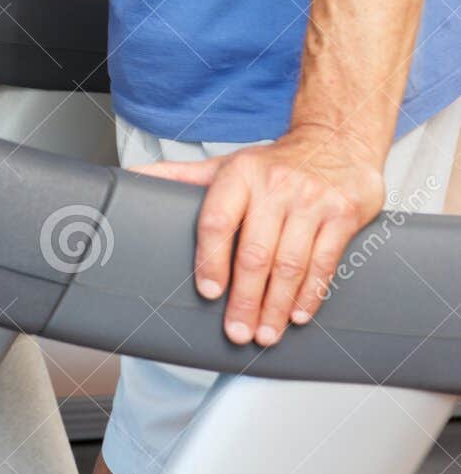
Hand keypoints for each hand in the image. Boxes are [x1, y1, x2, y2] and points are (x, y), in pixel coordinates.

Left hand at [138, 124, 384, 345]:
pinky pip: (324, 263)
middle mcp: (275, 186)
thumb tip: (131, 176)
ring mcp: (311, 201)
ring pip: (290, 264)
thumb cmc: (274, 162)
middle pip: (255, 253)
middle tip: (236, 331)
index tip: (208, 292)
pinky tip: (297, 315)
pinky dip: (310, 295)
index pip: (218, 221)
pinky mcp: (342, 215)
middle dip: (245, 300)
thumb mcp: (226, 164)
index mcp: (240, 175)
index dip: (211, 260)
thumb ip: (182, 176)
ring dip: (276, 306)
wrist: (336, 139)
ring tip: (264, 334)